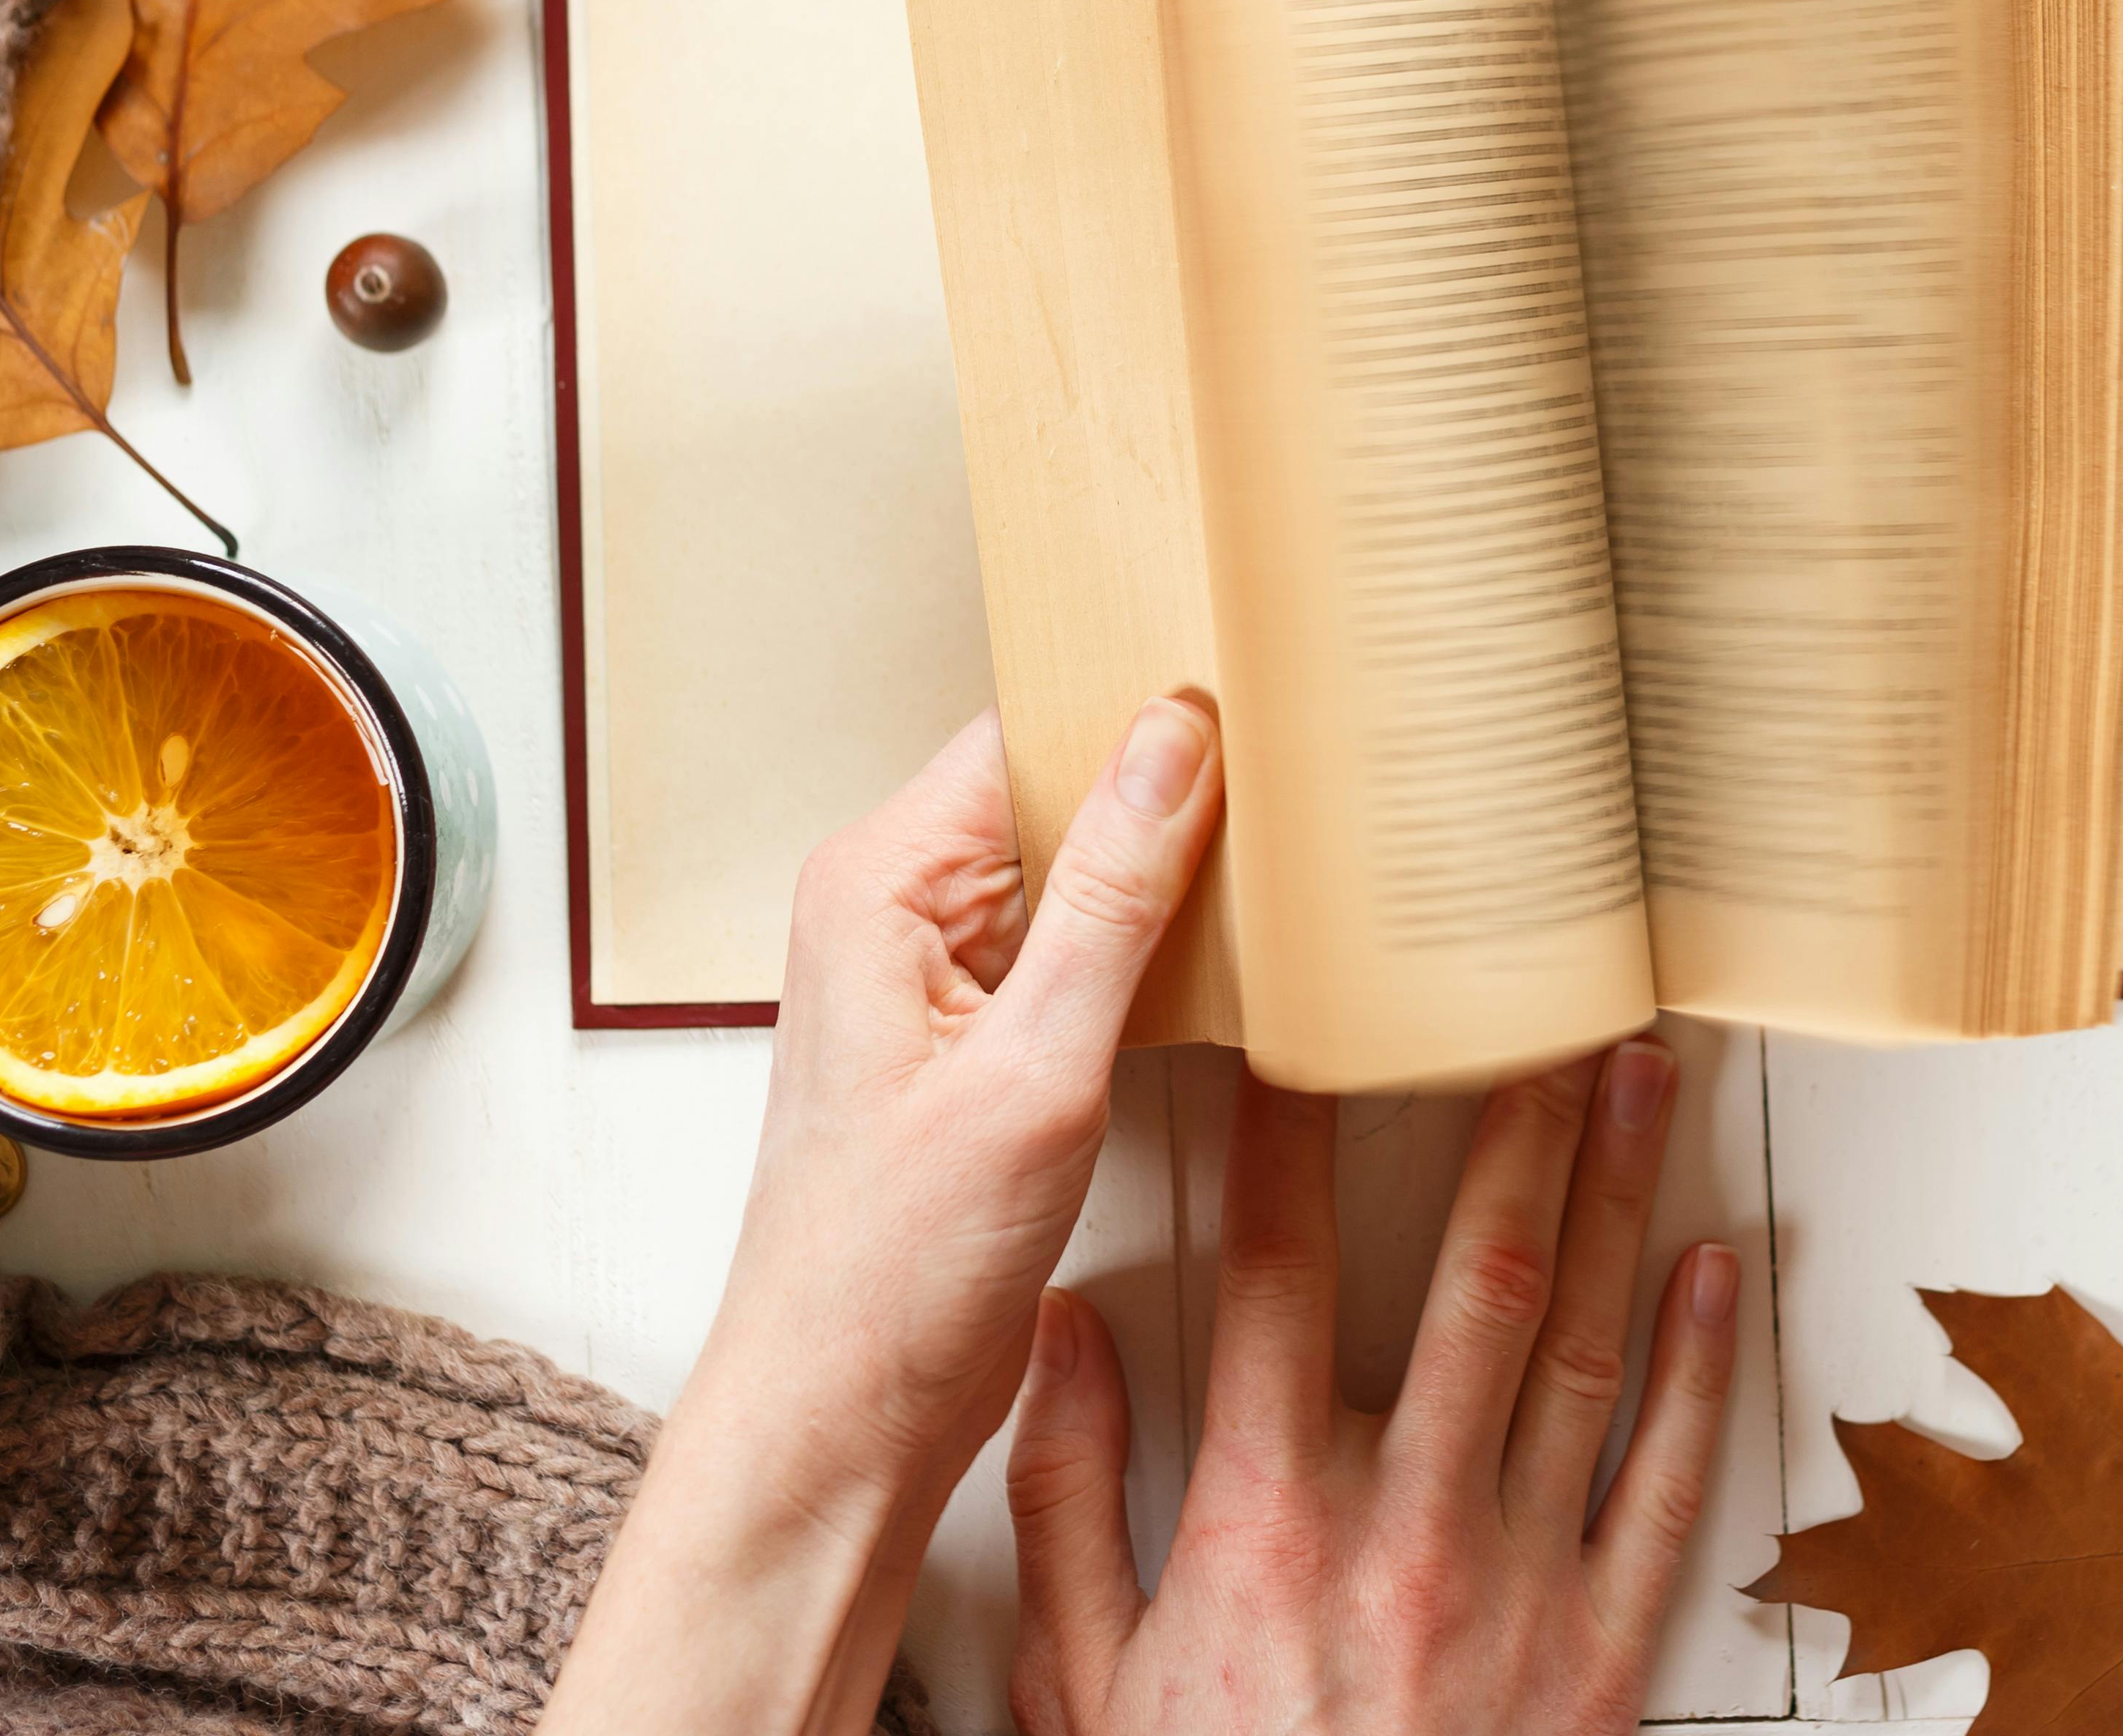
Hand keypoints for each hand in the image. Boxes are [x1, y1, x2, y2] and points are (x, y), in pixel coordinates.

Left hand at [546, 695, 1224, 1735]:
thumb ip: (1113, 895)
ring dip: (1163, 884)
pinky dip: (1145, 953)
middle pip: (1057, 792)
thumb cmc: (892, 1268)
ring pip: (1075, 871)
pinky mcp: (973, 1037)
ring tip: (1261, 882)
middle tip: (1280, 800)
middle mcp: (892, 909)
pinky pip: (1073, 946)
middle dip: (1166, 800)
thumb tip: (1171, 740)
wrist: (841, 1412)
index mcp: (879, 883)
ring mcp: (931, 975)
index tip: (1245, 711)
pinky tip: (1214, 970)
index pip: (1028, 731)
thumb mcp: (1036, 1068)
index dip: (1138, 717)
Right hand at [1005, 1045, 1742, 1735]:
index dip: (1285, 1137)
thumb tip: (1056, 1334)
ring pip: (1582, 1352)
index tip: (1304, 1028)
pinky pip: (1666, 1486)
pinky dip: (1703, 1370)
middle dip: (1510, 1127)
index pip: (1267, 1277)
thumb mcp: (1083, 1682)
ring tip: (1638, 1081)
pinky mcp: (1602, 1654)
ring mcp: (1515, 1587)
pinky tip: (1717, 1272)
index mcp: (1262, 1524)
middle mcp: (1399, 1531)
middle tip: (1548, 1004)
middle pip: (1470, 1282)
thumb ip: (1070, 1501)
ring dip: (1615, 1202)